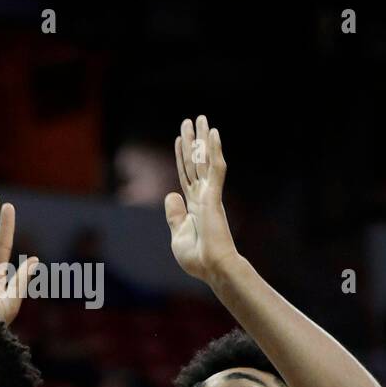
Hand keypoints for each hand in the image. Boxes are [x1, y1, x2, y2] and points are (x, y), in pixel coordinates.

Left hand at [165, 115, 238, 283]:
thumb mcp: (178, 235)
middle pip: (195, 162)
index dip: (182, 157)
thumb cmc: (198, 259)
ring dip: (202, 138)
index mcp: (194, 207)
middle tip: (190, 119)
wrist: (213, 268)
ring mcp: (209, 194)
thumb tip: (170, 194)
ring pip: (205, 160)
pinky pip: (214, 168)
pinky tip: (213, 133)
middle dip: (192, 140)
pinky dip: (214, 150)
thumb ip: (174, 215)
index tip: (179, 139)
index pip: (186, 175)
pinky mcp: (214, 196)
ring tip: (200, 118)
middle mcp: (203, 196)